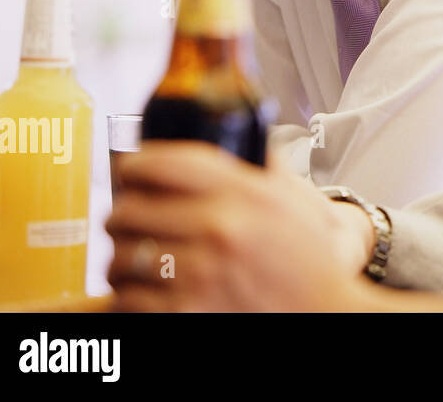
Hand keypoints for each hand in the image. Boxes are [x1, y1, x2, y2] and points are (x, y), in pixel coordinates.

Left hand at [106, 141, 371, 311]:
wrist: (323, 310)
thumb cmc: (307, 258)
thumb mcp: (290, 197)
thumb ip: (260, 161)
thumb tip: (231, 130)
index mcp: (243, 192)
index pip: (164, 163)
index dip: (134, 164)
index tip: (130, 170)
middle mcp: (219, 228)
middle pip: (131, 209)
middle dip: (120, 215)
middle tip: (125, 220)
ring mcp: (201, 273)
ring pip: (122, 257)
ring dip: (119, 258)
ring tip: (131, 258)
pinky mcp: (186, 312)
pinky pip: (128, 298)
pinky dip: (127, 295)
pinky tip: (141, 289)